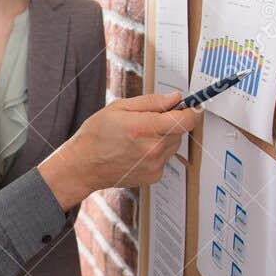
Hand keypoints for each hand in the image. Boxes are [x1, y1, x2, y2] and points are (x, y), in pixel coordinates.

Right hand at [39, 91, 198, 207]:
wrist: (83, 166)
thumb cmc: (95, 136)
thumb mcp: (119, 108)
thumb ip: (151, 102)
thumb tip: (175, 98)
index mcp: (145, 128)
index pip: (186, 120)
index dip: (193, 111)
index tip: (193, 106)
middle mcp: (153, 149)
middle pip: (180, 131)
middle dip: (170, 123)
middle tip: (148, 121)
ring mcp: (155, 165)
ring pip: (173, 144)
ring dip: (163, 137)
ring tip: (138, 138)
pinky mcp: (154, 176)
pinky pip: (165, 158)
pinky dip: (156, 152)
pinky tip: (137, 151)